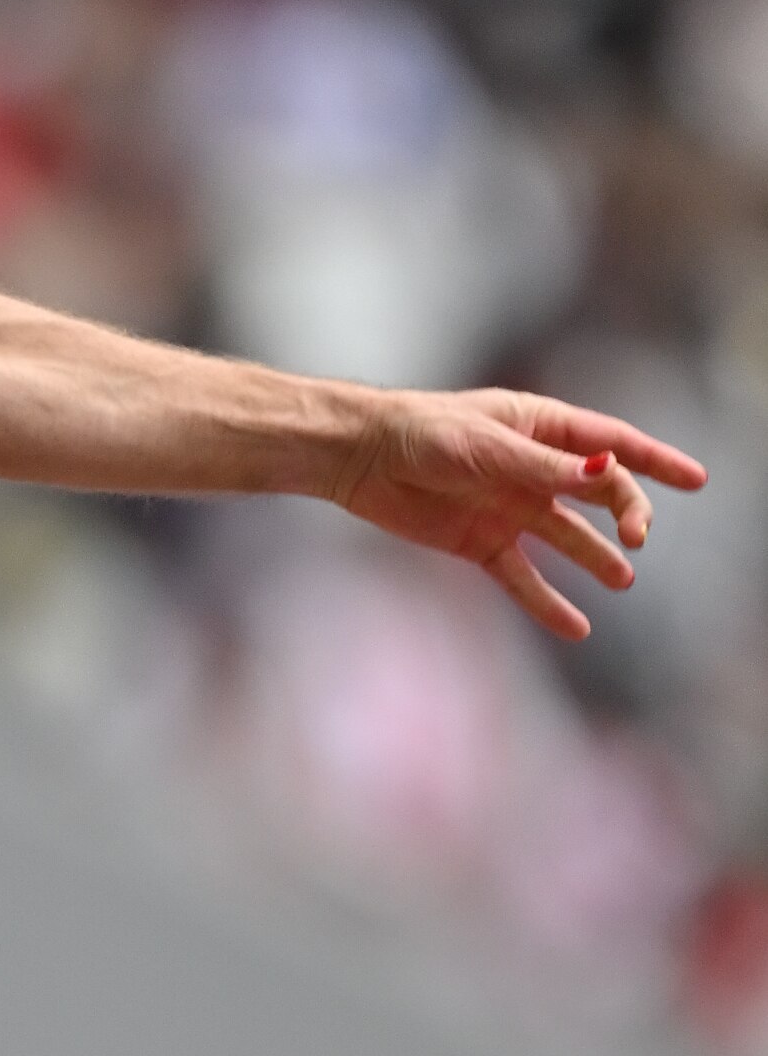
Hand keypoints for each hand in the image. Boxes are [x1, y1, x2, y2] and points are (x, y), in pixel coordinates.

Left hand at [338, 386, 704, 640]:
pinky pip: (523, 578)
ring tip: (621, 580)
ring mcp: (510, 508)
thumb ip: (544, 467)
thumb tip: (605, 474)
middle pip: (599, 493)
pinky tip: (578, 627)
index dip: (655, 462)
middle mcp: (534, 469)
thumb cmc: (422, 433)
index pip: (613, 445)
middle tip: (636, 539)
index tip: (695, 480)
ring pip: (568, 538)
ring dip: (595, 558)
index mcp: (542, 428)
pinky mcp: (482, 543)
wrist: (361, 459)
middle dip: (625, 513)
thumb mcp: (486, 446)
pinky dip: (548, 603)